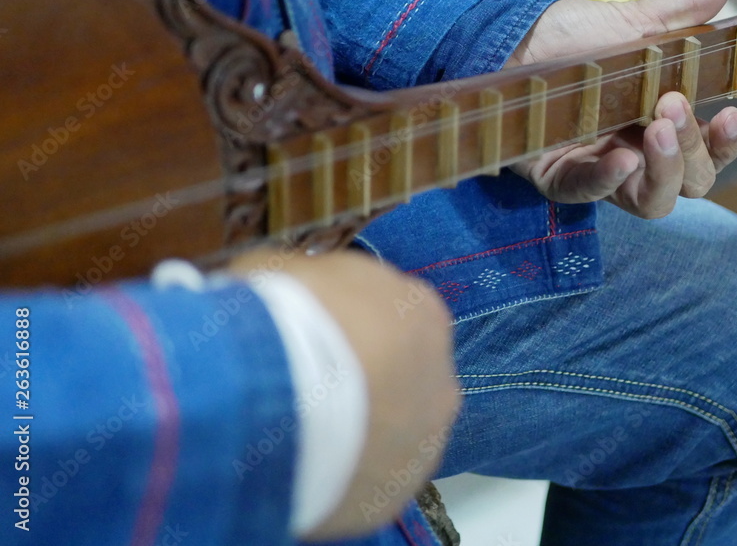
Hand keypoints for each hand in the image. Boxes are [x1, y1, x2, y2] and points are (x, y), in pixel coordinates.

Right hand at [228, 249, 458, 539]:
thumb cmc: (281, 317)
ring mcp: (426, 435)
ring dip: (359, 426)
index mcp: (420, 310)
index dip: (346, 325)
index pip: (390, 313)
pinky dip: (347, 470)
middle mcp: (440, 372)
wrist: (274, 396)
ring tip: (303, 429)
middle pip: (399, 371)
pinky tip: (309, 466)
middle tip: (305, 385)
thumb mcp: (280, 269)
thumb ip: (301, 279)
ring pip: (392, 427)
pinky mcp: (399, 490)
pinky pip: (372, 476)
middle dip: (360, 376)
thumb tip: (289, 287)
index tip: (310, 335)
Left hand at [508, 0, 736, 217]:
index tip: (731, 115)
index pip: (709, 152)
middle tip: (674, 107)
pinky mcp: (557, 179)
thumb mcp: (632, 23)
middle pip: (689, 181)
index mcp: (661, 123)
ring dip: (665, 171)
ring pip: (651, 200)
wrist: (510, 38)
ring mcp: (598, 170)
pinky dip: (608, 179)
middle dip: (694, 151)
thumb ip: (685, 10)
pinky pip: (588, 192)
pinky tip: (622, 159)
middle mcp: (636, 153)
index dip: (726, 143)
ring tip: (658, 131)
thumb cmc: (572, 37)